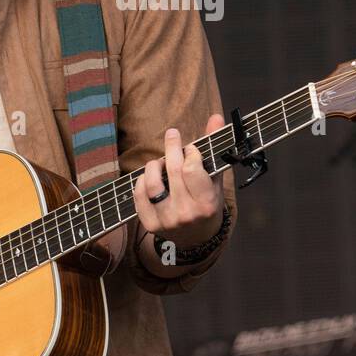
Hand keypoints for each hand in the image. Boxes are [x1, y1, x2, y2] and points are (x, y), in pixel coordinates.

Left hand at [132, 114, 226, 248]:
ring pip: (152, 183)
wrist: (197, 237)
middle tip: (172, 134)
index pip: (192, 169)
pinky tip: (149, 176)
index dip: (191, 152)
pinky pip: (139, 196)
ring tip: (160, 161)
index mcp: (206, 203)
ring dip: (154, 165)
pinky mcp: (151, 225)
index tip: (191, 148)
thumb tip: (216, 117)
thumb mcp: (215, 178)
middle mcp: (187, 213)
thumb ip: (215, 148)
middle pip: (173, 170)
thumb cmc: (208, 201)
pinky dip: (141, 181)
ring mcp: (167, 220)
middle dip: (172, 147)